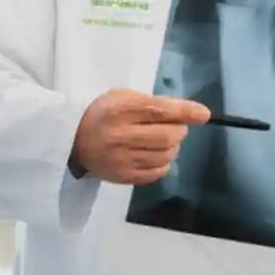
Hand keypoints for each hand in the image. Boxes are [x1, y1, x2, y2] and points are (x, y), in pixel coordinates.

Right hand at [71, 89, 209, 184]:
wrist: (71, 139)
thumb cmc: (102, 113)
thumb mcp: (123, 98)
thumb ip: (155, 103)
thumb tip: (195, 114)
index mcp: (119, 110)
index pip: (160, 111)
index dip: (185, 112)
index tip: (203, 115)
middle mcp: (119, 135)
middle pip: (168, 136)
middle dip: (178, 131)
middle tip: (172, 128)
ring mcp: (121, 159)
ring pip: (166, 155)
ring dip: (172, 147)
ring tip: (161, 142)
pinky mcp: (122, 176)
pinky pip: (157, 172)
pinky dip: (163, 163)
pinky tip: (154, 156)